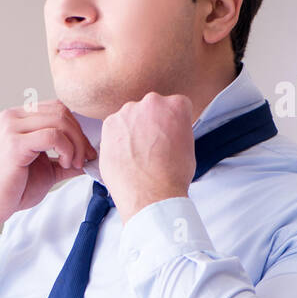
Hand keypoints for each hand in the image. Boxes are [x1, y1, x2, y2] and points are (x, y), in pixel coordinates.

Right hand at [0, 100, 96, 251]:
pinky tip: (65, 164)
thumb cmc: (11, 189)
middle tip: (86, 158)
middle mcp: (12, 117)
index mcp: (18, 119)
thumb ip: (67, 158)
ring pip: (60, 121)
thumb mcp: (47, 169)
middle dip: (80, 135)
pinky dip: (67, 149)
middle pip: (61, 111)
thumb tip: (92, 155)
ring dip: (76, 143)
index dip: (77, 127)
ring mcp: (11, 128)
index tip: (86, 150)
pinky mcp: (14, 143)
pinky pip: (53, 135)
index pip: (57, 108)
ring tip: (74, 163)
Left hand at [97, 92, 196, 221]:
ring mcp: (128, 112)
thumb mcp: (187, 145)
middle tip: (152, 146)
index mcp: (176, 105)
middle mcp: (151, 102)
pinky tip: (125, 155)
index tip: (168, 134)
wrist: (151, 195)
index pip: (174, 106)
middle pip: (150, 109)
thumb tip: (167, 130)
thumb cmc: (172, 176)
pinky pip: (114, 128)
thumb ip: (176, 128)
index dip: (171, 123)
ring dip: (132, 130)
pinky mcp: (109, 125)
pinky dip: (118, 139)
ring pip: (130, 117)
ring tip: (137, 154)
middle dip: (150, 124)